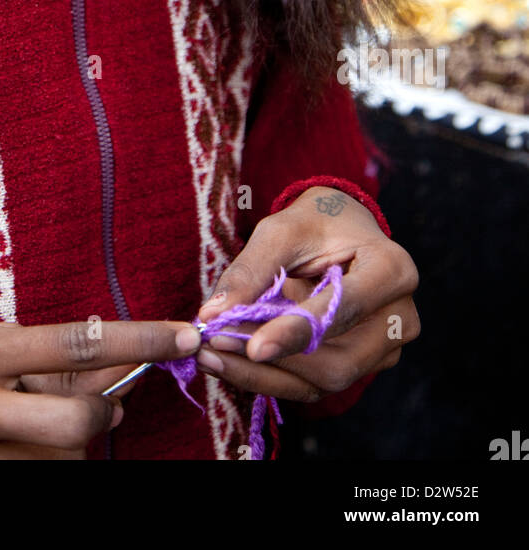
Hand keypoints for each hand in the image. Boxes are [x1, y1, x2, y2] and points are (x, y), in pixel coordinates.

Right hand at [0, 317, 201, 458]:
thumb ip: (40, 356)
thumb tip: (112, 376)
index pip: (78, 342)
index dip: (139, 340)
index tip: (183, 335)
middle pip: (77, 422)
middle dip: (105, 417)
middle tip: (107, 408)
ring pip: (61, 461)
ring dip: (70, 444)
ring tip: (37, 422)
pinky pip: (33, 480)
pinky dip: (43, 463)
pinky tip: (23, 444)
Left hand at [192, 186, 419, 403]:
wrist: (338, 231)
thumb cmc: (315, 223)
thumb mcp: (282, 230)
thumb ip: (251, 270)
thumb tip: (213, 315)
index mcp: (392, 270)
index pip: (345, 310)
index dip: (297, 332)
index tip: (253, 346)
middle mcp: (398, 317)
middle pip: (337, 361)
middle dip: (273, 359)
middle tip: (213, 345)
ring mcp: (383, 348)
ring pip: (321, 382)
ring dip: (262, 374)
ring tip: (210, 355)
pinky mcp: (360, 366)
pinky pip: (312, 385)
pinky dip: (267, 377)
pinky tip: (228, 361)